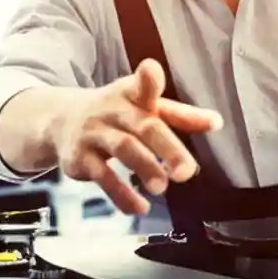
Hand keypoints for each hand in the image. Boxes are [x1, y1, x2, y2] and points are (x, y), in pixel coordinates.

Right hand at [51, 59, 221, 214]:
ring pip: (122, 148)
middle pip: (143, 126)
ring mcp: (94, 133)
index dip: (148, 79)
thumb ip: (180, 115)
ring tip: (161, 187)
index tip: (151, 71)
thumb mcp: (144, 107)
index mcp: (131, 94)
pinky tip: (140, 207)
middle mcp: (112, 110)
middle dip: (167, 148)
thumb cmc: (116, 114)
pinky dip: (122, 194)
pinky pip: (102, 176)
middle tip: (186, 172)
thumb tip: (216, 121)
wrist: (61, 119)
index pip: (142, 85)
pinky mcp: (80, 158)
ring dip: (145, 168)